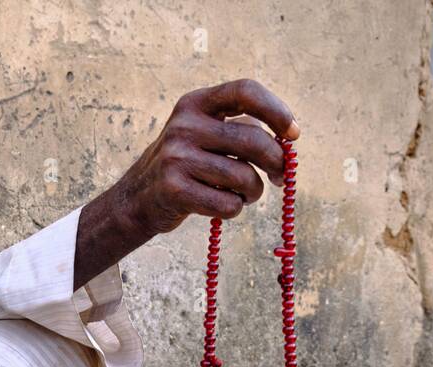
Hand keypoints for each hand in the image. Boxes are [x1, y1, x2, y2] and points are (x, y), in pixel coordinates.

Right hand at [117, 78, 299, 235]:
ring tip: (244, 194)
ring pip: (244, 177)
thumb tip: (289, 138)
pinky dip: (235, 209)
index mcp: (195, 103)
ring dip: (254, 191)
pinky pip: (229, 204)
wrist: (138, 198)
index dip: (276, 110)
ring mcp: (177, 158)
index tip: (293, 133)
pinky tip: (222, 205)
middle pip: (253, 140)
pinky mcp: (175, 190)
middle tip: (281, 176)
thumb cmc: (187, 164)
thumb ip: (242, 130)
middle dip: (277, 162)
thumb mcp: (205, 134)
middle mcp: (184, 125)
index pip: (245, 92)